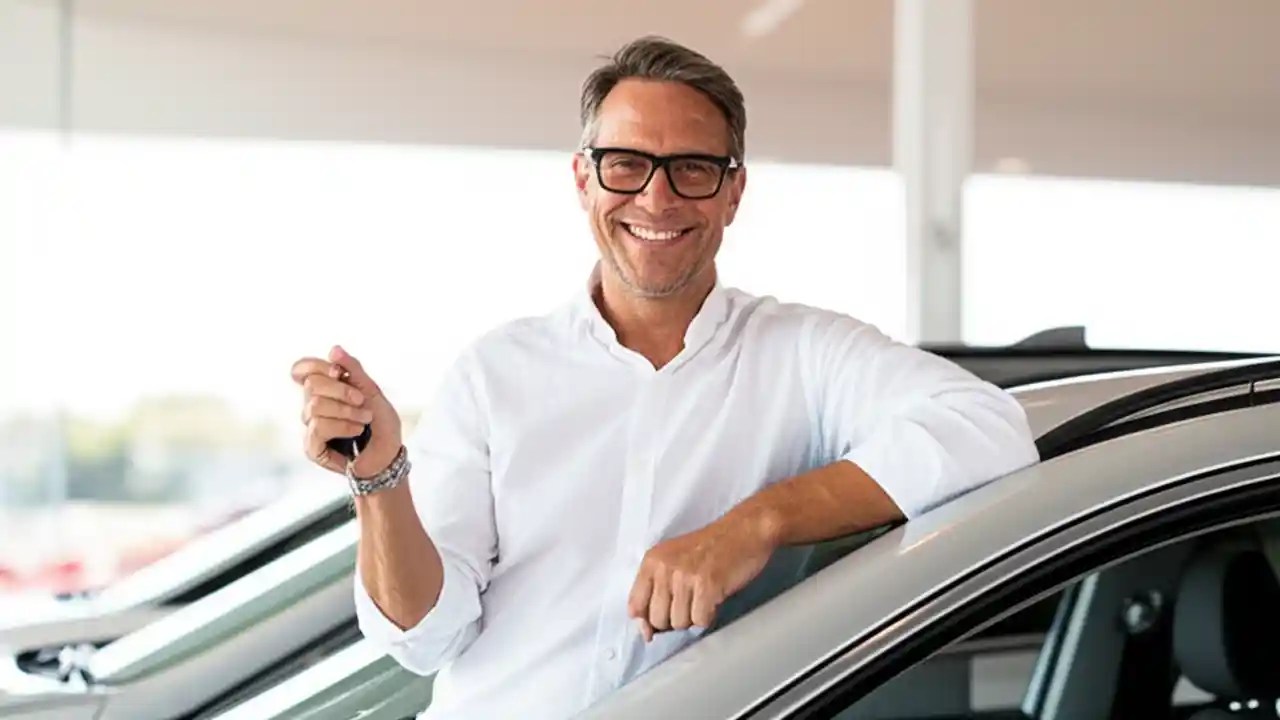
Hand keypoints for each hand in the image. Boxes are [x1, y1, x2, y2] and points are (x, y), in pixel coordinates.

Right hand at [291, 345, 402, 476]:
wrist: (389, 455)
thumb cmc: (381, 425)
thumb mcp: (372, 391)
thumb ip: (353, 370)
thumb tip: (334, 349)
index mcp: (325, 390)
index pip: (300, 369)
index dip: (316, 366)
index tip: (339, 372)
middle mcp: (313, 406)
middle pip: (311, 385)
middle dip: (342, 391)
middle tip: (363, 401)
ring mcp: (310, 427)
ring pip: (315, 406)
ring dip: (347, 411)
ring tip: (364, 420)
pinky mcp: (312, 447)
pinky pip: (317, 428)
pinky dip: (342, 426)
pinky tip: (356, 431)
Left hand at [627, 510, 779, 641]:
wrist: (744, 530)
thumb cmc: (711, 548)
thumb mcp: (674, 561)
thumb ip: (656, 591)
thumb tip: (646, 634)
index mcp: (652, 561)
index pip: (634, 606)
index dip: (647, 621)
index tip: (661, 620)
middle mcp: (664, 568)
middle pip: (657, 619)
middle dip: (675, 619)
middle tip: (691, 603)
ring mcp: (685, 577)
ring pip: (679, 623)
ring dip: (694, 617)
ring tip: (704, 597)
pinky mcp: (707, 585)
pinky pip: (700, 620)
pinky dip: (709, 616)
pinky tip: (715, 599)